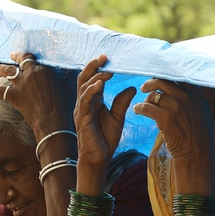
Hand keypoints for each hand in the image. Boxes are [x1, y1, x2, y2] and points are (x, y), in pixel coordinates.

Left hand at [0, 52, 75, 156]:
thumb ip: (61, 76)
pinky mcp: (14, 96)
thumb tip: (64, 72)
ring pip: (6, 71)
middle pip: (20, 60)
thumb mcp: (66, 86)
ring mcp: (21, 83)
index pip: (32, 58)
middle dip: (15, 57)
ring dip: (0, 70)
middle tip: (11, 56)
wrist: (52, 120)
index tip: (25, 56)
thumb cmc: (64, 106)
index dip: (27, 57)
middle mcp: (31, 72)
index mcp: (44, 68)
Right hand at [72, 56, 134, 191]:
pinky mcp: (82, 119)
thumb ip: (122, 102)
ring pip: (84, 87)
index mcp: (92, 101)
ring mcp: (81, 110)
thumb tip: (133, 87)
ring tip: (107, 69)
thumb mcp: (118, 117)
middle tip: (105, 56)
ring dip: (95, 75)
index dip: (99, 67)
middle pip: (84, 78)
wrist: (98, 159)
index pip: (93, 79)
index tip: (110, 58)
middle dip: (93, 65)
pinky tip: (100, 83)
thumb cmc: (105, 139)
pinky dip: (92, 90)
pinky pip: (84, 101)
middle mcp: (84, 103)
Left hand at [133, 79, 213, 167]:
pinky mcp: (165, 117)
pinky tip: (137, 110)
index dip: (165, 75)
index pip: (176, 75)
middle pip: (162, 80)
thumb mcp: (202, 110)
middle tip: (144, 88)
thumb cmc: (199, 134)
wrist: (197, 153)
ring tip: (141, 104)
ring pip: (153, 94)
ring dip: (145, 98)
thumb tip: (181, 87)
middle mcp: (186, 95)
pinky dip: (139, 108)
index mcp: (196, 92)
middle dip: (151, 83)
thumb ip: (192, 97)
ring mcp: (176, 105)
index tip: (158, 79)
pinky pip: (146, 107)